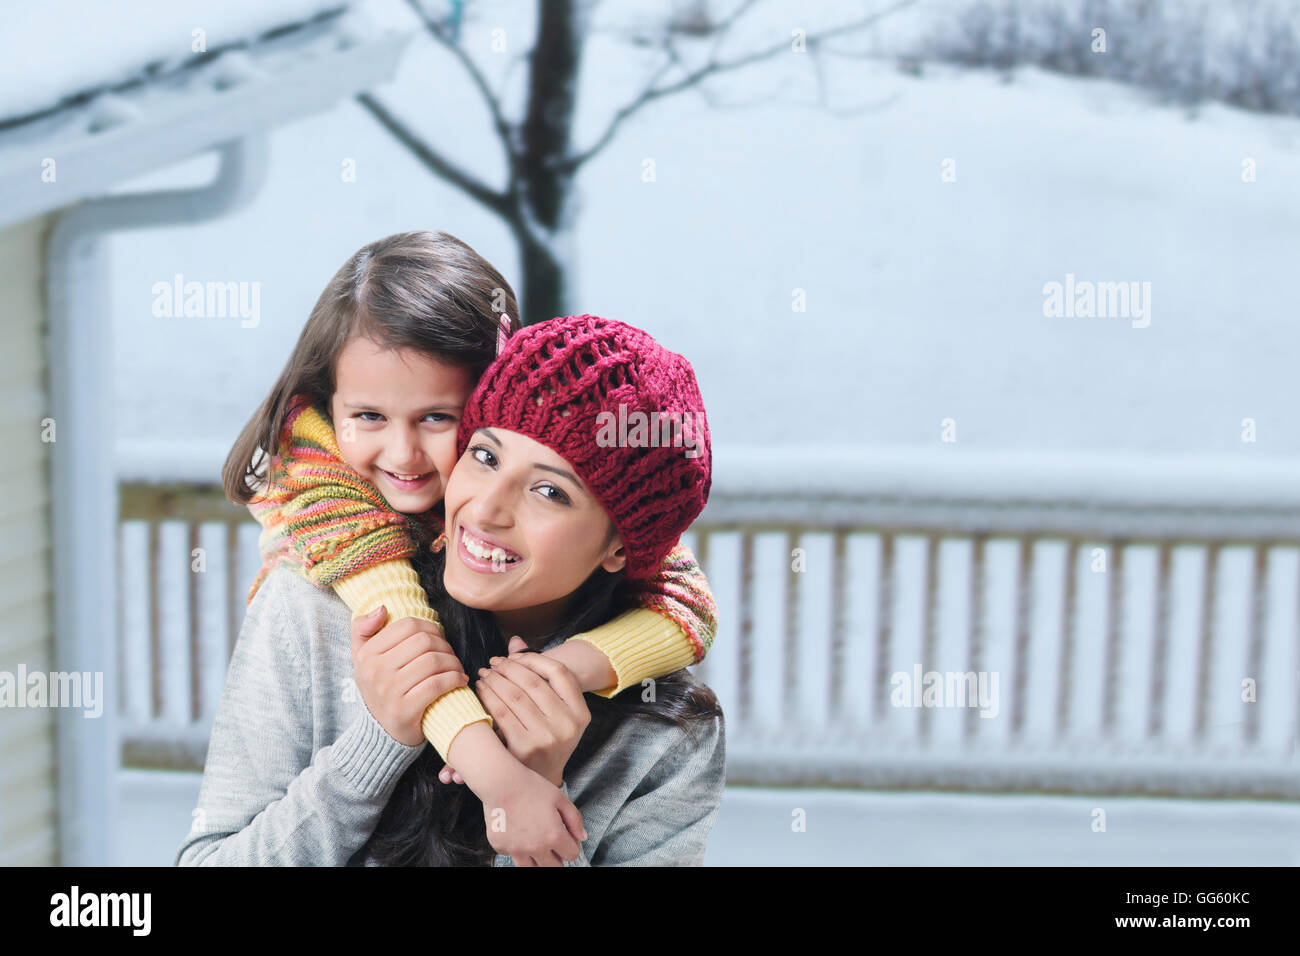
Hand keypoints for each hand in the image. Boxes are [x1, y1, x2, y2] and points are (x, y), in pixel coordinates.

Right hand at [350, 606, 467, 746]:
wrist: (380, 733)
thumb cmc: (379, 688)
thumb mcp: (362, 659)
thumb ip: (363, 629)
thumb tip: (382, 609)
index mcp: (366, 654)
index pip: (407, 625)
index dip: (430, 627)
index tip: (437, 639)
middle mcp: (375, 671)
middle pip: (423, 641)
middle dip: (444, 645)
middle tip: (450, 655)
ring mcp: (390, 691)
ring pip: (433, 661)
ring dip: (453, 663)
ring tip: (456, 668)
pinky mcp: (405, 710)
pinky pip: (437, 684)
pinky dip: (454, 679)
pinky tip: (459, 681)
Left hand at [447, 636, 589, 787]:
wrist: (541, 780)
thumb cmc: (547, 738)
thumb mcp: (557, 711)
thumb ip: (540, 675)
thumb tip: (515, 641)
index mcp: (581, 712)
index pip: (559, 671)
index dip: (533, 659)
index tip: (513, 657)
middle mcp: (567, 725)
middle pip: (533, 682)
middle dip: (509, 667)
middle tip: (493, 663)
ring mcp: (546, 738)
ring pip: (515, 695)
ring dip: (495, 680)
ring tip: (485, 674)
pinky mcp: (524, 748)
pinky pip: (501, 713)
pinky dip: (488, 698)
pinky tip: (482, 690)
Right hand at [479, 759, 586, 865]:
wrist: (500, 782)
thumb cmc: (531, 786)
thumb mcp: (559, 798)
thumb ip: (575, 820)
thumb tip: (582, 838)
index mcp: (553, 836)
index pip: (572, 855)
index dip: (572, 846)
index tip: (567, 838)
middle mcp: (535, 847)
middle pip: (553, 867)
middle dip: (556, 857)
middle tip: (552, 842)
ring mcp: (515, 849)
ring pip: (531, 869)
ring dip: (537, 859)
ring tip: (536, 844)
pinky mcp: (500, 847)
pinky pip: (512, 855)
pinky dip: (517, 849)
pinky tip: (517, 833)